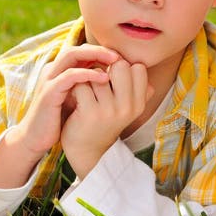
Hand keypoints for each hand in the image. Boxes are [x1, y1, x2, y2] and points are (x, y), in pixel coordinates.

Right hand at [4, 43, 117, 169]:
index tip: (123, 58)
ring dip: (95, 54)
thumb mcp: (80, 100)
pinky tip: (104, 78)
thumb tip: (121, 84)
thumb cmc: (61, 119)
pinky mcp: (48, 93)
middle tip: (121, 55)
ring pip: (71, 55)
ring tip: (115, 60)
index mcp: (62, 71)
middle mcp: (54, 70)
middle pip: (78, 48)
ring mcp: (50, 79)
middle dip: (101, 48)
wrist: (36, 138)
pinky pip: (68, 76)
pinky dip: (86, 74)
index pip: (83, 51)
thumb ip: (93, 89)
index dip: (103, 52)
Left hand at [61, 58, 151, 178]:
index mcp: (139, 104)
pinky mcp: (89, 112)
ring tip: (86, 91)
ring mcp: (109, 110)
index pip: (138, 68)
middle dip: (107, 68)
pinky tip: (76, 98)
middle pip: (120, 65)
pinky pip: (82, 84)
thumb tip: (138, 65)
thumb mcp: (127, 108)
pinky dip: (76, 87)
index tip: (114, 79)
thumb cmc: (106, 121)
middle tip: (99, 82)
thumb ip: (136, 88)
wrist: (87, 150)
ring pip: (97, 73)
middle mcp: (128, 106)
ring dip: (88, 78)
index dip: (124, 68)